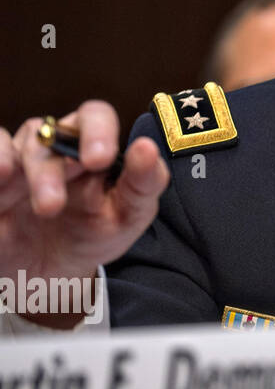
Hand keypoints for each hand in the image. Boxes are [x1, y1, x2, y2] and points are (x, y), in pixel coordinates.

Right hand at [0, 100, 169, 323]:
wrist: (53, 272)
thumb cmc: (95, 233)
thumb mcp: (129, 215)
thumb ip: (145, 182)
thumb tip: (146, 148)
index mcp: (91, 147)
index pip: (94, 117)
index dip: (97, 130)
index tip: (99, 159)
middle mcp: (53, 147)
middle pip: (49, 134)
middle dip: (52, 171)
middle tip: (54, 205)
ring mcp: (20, 162)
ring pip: (18, 148)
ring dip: (30, 177)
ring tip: (43, 208)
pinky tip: (2, 177)